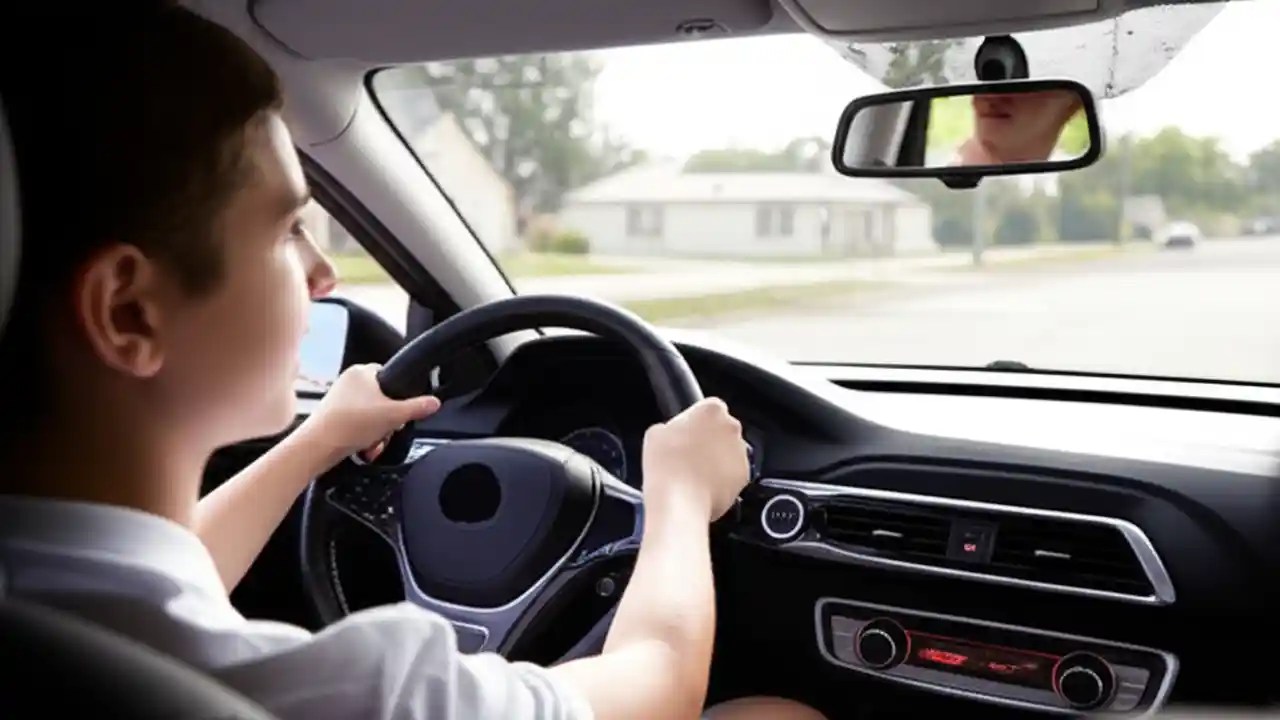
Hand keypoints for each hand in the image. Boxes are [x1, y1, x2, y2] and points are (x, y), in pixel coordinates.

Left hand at [298, 363, 440, 464]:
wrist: (318, 446)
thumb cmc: (351, 424)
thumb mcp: (394, 415)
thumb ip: (417, 407)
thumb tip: (434, 402)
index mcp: (361, 372)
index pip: (390, 376)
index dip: (400, 394)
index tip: (401, 410)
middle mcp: (348, 381)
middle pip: (382, 399)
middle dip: (387, 420)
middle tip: (387, 429)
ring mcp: (339, 399)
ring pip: (371, 414)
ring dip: (377, 432)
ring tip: (373, 442)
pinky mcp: (333, 416)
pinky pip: (357, 424)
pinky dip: (363, 436)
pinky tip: (363, 448)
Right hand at [641, 397, 747, 521]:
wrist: (680, 502)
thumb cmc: (666, 466)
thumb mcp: (656, 433)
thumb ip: (672, 425)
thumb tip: (675, 433)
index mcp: (712, 409)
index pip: (709, 407)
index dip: (696, 421)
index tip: (686, 433)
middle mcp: (732, 427)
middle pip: (722, 429)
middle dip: (709, 440)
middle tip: (688, 454)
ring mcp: (741, 452)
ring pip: (729, 452)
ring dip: (717, 459)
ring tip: (694, 474)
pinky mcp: (745, 476)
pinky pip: (733, 473)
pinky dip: (723, 479)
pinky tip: (703, 486)